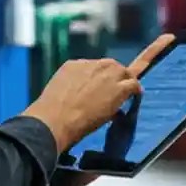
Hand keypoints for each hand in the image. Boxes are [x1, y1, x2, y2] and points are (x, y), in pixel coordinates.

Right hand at [22, 34, 174, 152]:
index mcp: (72, 66)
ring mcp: (106, 75)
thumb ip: (70, 90)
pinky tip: (134, 99)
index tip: (98, 88)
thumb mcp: (57, 93)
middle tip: (115, 92)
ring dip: (125, 82)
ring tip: (126, 95)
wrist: (55, 120)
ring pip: (124, 72)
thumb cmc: (50, 114)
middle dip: (114, 77)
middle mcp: (90, 65)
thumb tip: (77, 100)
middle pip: (110, 65)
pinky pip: (133, 84)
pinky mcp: (118, 88)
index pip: (92, 67)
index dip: (98, 78)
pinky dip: (136, 91)